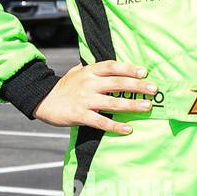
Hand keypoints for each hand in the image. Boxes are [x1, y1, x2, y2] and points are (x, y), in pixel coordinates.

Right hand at [34, 59, 157, 134]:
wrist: (42, 100)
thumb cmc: (64, 87)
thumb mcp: (76, 72)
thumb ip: (93, 69)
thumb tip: (112, 66)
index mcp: (89, 71)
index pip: (112, 66)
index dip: (128, 68)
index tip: (144, 72)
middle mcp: (88, 84)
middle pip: (117, 83)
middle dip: (137, 86)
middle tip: (153, 89)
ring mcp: (85, 100)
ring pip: (113, 102)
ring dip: (132, 105)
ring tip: (147, 107)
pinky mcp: (80, 115)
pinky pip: (101, 121)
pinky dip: (116, 126)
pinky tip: (128, 129)